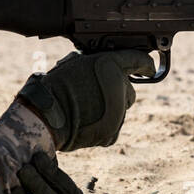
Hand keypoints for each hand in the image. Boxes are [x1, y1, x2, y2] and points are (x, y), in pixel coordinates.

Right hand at [16, 49, 154, 150]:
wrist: (44, 117)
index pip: (139, 61)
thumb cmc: (55, 87)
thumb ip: (96, 64)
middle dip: (118, 91)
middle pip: (129, 90)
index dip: (145, 65)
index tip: (149, 69)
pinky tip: (86, 120)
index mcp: (111, 66)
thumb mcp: (75, 64)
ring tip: (85, 108)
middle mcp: (120, 88)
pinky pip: (114, 126)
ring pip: (122, 109)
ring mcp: (119, 112)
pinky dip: (104, 124)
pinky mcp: (113, 132)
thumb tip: (104, 66)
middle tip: (95, 93)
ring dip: (110, 108)